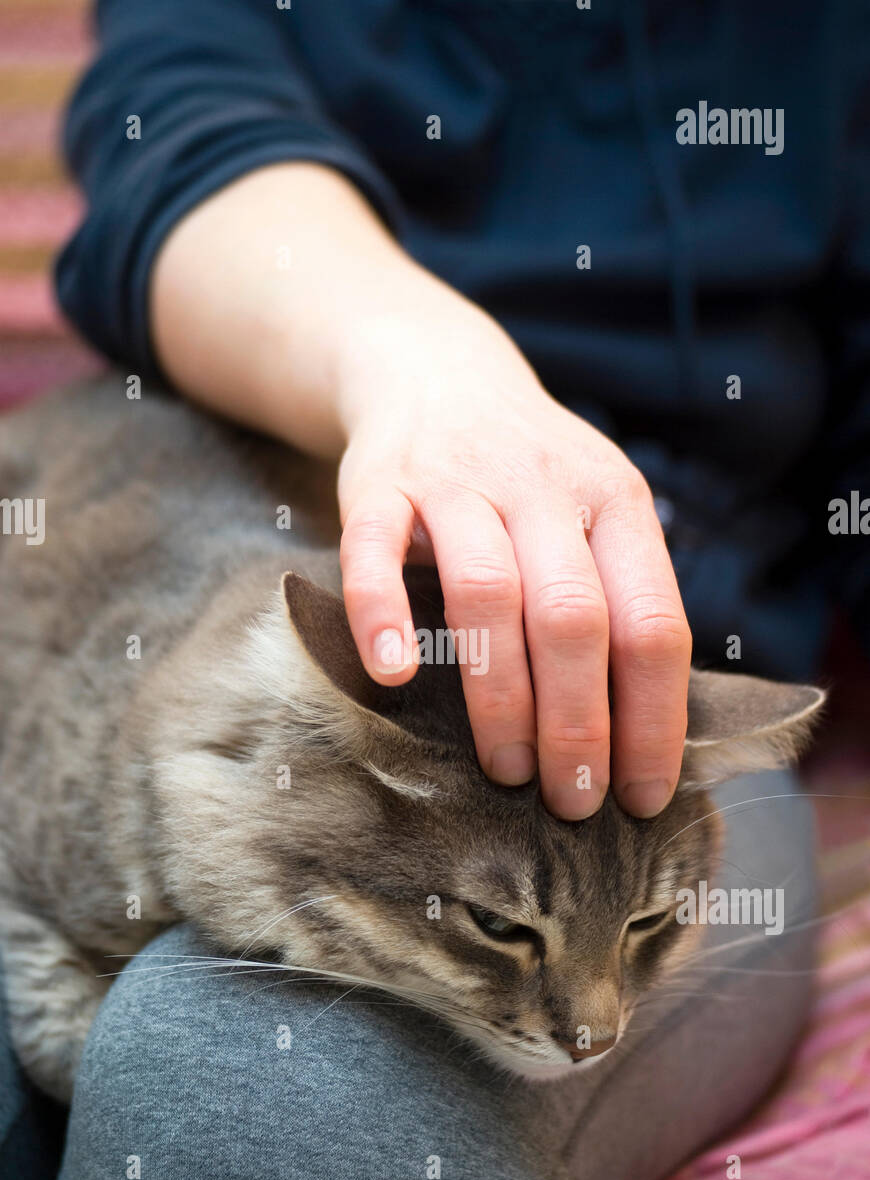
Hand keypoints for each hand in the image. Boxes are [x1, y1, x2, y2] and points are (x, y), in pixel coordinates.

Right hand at [336, 300, 690, 820]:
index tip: (644, 796)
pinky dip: (382, 614)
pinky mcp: (379, 483)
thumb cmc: (528, 479)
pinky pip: (376, 551)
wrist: (435, 370)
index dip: (654, 719)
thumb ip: (621, 596)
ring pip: (488, 594)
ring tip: (506, 771)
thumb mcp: (595, 512)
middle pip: (575, 619)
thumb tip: (647, 734)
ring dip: (501, 697)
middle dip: (579, 725)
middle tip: (571, 802)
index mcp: (615, 502)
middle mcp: (544, 487)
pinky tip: (392, 676)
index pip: (653, 622)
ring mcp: (458, 482)